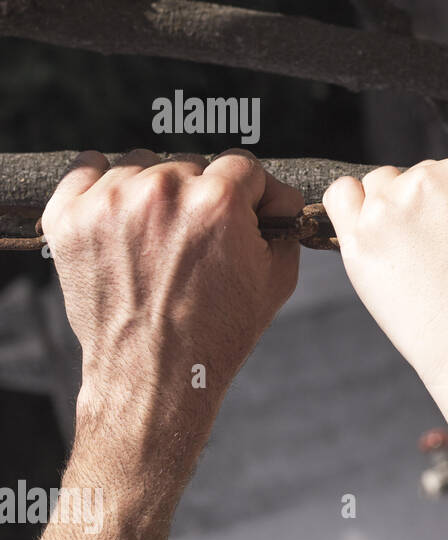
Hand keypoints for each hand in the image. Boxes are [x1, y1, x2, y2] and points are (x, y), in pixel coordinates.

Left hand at [42, 148, 302, 458]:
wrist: (155, 373)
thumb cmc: (219, 331)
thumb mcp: (277, 279)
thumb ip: (283, 228)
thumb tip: (278, 205)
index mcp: (218, 201)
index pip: (244, 166)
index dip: (255, 192)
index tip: (252, 213)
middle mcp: (164, 191)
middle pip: (193, 166)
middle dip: (205, 198)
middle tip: (204, 241)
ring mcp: (112, 201)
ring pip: (144, 165)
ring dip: (157, 192)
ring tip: (161, 236)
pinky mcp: (72, 216)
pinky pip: (87, 169)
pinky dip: (102, 182)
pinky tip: (120, 209)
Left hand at [322, 155, 447, 388]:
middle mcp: (428, 179)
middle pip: (420, 175)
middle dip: (431, 207)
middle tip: (442, 250)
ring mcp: (388, 209)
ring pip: (381, 183)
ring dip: (392, 204)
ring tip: (412, 247)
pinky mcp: (358, 240)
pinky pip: (339, 197)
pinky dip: (351, 206)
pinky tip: (371, 231)